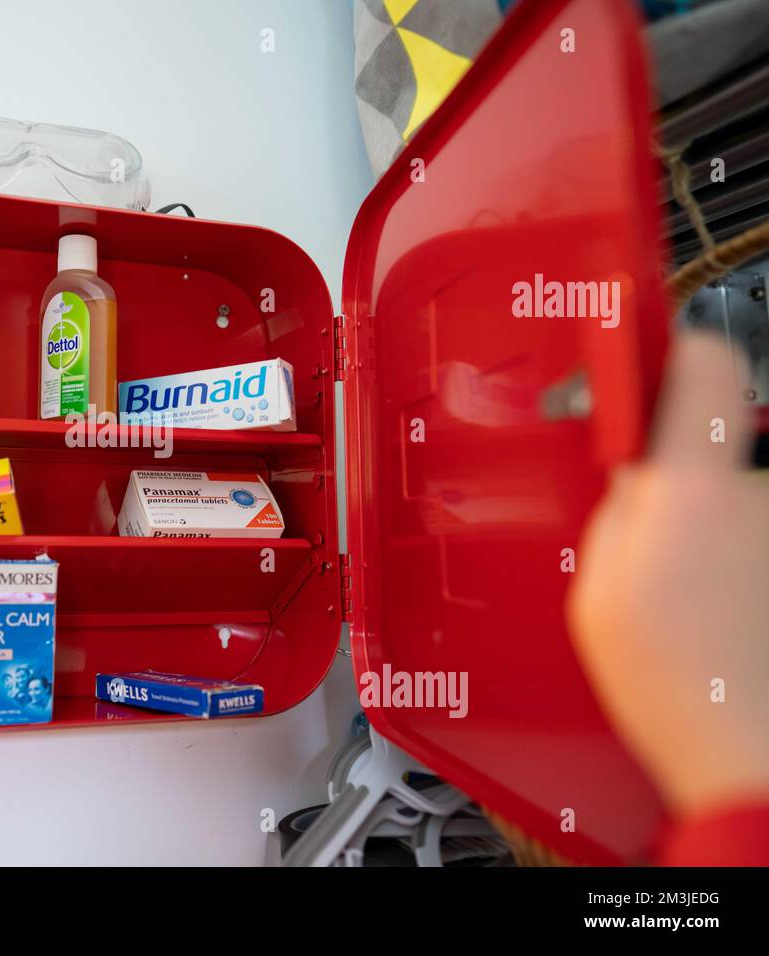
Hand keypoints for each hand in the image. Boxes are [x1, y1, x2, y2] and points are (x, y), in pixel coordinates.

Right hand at [569, 333, 768, 815]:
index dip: (673, 351)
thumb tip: (633, 470)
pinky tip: (724, 615)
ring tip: (694, 598)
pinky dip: (741, 564)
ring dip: (716, 529)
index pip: (707, 363)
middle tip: (652, 529)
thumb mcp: (599, 589)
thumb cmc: (678, 686)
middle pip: (721, 439)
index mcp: (693, 491)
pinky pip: (753, 537)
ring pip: (740, 499)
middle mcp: (758, 497)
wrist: (751, 757)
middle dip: (683, 470)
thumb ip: (617, 509)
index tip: (644, 362)